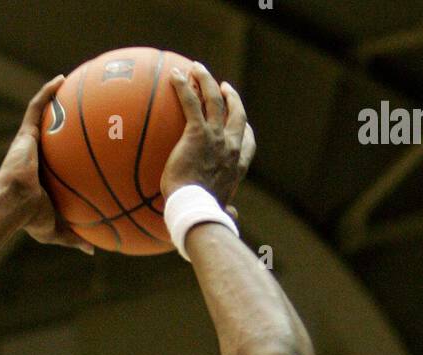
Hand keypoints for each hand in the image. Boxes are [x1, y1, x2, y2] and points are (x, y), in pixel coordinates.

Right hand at [0, 76, 94, 253]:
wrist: (13, 205)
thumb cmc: (29, 219)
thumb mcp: (56, 229)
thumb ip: (74, 236)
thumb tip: (92, 250)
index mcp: (43, 176)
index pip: (59, 160)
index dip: (69, 152)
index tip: (85, 147)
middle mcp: (37, 156)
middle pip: (52, 134)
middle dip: (64, 121)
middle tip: (84, 112)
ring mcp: (30, 143)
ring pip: (44, 116)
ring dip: (56, 99)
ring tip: (73, 85)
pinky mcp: (25, 134)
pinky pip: (36, 107)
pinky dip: (47, 93)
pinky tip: (61, 80)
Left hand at [161, 63, 255, 209]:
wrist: (195, 210)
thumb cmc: (204, 215)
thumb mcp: (221, 213)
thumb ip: (228, 212)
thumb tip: (233, 218)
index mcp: (237, 166)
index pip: (248, 142)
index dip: (245, 130)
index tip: (242, 123)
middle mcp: (230, 147)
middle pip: (236, 113)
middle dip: (231, 97)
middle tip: (223, 87)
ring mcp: (215, 137)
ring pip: (215, 100)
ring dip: (207, 81)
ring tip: (197, 68)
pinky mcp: (197, 133)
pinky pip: (191, 102)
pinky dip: (184, 86)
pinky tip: (175, 74)